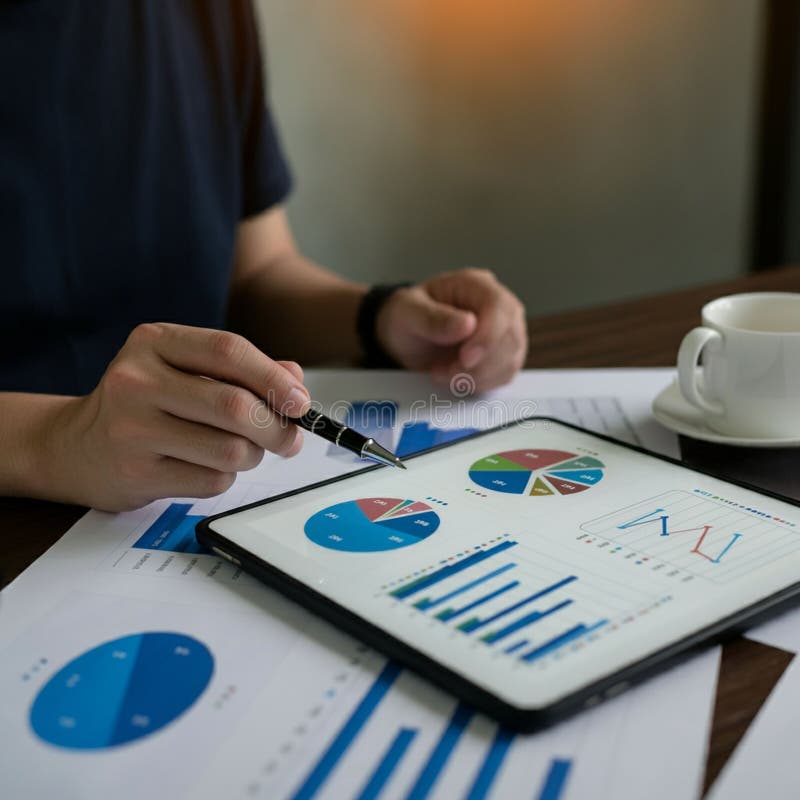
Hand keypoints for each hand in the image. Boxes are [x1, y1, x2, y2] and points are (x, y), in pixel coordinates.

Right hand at [45, 323, 310, 510]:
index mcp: (155, 342)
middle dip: (276, 428)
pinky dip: (224, 478)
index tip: (300, 401)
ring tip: (240, 450)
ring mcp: (133, 429)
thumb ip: (242, 371)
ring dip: (252, 456)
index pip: (228, 351)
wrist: (77, 446)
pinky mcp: (137, 474)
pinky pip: (213, 482)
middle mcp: (137, 380)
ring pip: (230, 450)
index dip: (274, 378)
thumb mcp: (186, 370)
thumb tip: (295, 382)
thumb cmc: (146, 403)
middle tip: (290, 438)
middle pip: (234, 406)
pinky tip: (204, 467)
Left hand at [375, 269, 526, 392]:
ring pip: (510, 359)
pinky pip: (505, 375)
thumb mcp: (407, 313)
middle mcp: (497, 306)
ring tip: (444, 372)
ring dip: (477, 376)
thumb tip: (467, 324)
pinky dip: (480, 383)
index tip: (465, 358)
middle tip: (446, 370)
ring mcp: (505, 331)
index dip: (488, 336)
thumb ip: (433, 318)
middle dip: (479, 363)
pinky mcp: (504, 354)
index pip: (499, 306)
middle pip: (510, 336)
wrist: (407, 338)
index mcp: (475, 284)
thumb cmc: (408, 317)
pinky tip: (457, 378)